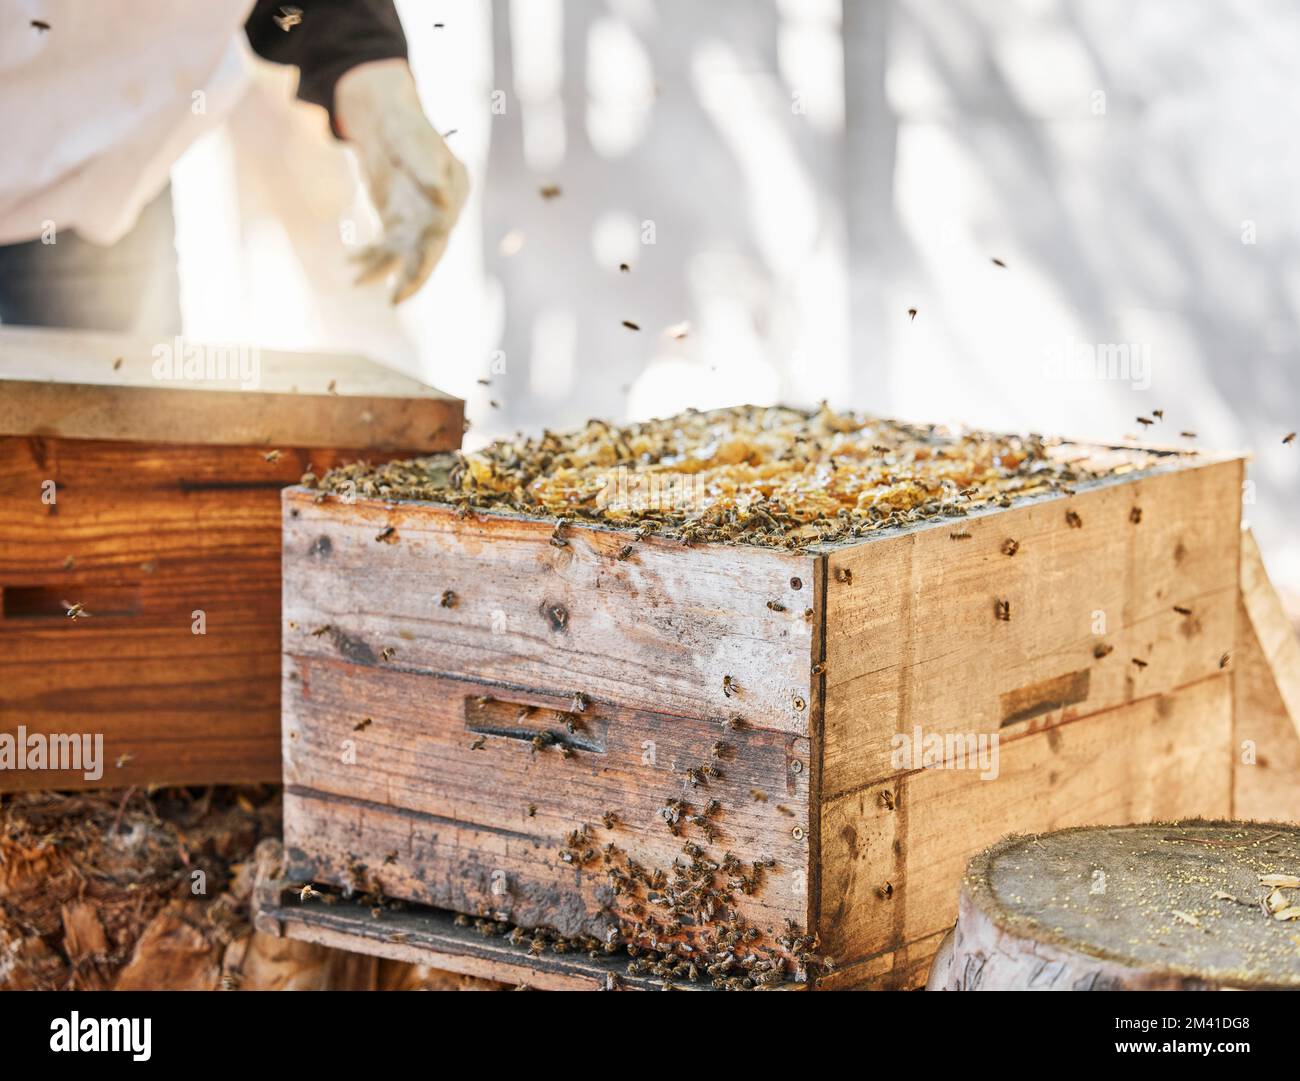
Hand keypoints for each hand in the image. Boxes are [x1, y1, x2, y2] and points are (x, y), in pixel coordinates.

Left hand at [334, 59, 468, 303]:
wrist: (386, 115)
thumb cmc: (404, 124)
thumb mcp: (414, 142)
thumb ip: (428, 171)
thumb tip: (444, 205)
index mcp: (453, 192)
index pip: (442, 231)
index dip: (430, 255)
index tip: (415, 276)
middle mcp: (439, 212)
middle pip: (426, 252)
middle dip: (412, 278)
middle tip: (397, 301)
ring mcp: (417, 219)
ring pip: (403, 255)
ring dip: (383, 272)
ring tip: (358, 283)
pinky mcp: (396, 221)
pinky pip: (385, 248)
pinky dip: (369, 259)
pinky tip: (350, 266)